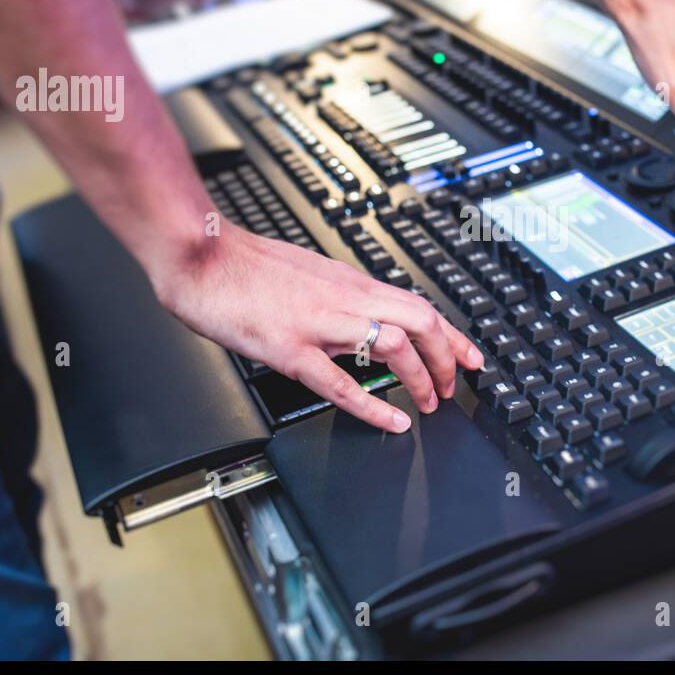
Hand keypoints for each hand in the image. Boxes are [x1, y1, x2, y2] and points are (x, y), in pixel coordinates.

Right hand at [154, 224, 483, 433]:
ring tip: (430, 404)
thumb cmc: (247, 266)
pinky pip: (341, 382)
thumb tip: (365, 313)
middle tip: (454, 388)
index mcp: (350, 282)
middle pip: (421, 322)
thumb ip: (340, 294)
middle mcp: (345, 299)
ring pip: (395, 346)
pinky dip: (374, 406)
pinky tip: (392, 421)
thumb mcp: (310, 273)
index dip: (452, 334)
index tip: (471, 357)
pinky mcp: (290, 348)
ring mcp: (320, 323)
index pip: (418, 305)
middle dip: (448, 358)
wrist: (203, 254)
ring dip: (422, 379)